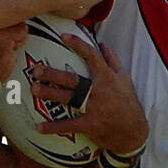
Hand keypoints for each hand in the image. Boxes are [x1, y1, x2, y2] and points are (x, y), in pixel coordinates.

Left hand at [35, 36, 147, 156]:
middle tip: (36, 70)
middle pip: (72, 79)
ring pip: (67, 98)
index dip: (78, 44)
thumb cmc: (128, 103)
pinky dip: (54, 128)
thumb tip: (102, 44)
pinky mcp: (89, 125)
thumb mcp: (125, 79)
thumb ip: (113, 61)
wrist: (133, 132)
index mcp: (107, 77)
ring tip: (33, 89)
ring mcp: (93, 108)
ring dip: (49, 93)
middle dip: (52, 74)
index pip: (92, 56)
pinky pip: (68, 125)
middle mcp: (98, 91)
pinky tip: (39, 128)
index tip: (63, 36)